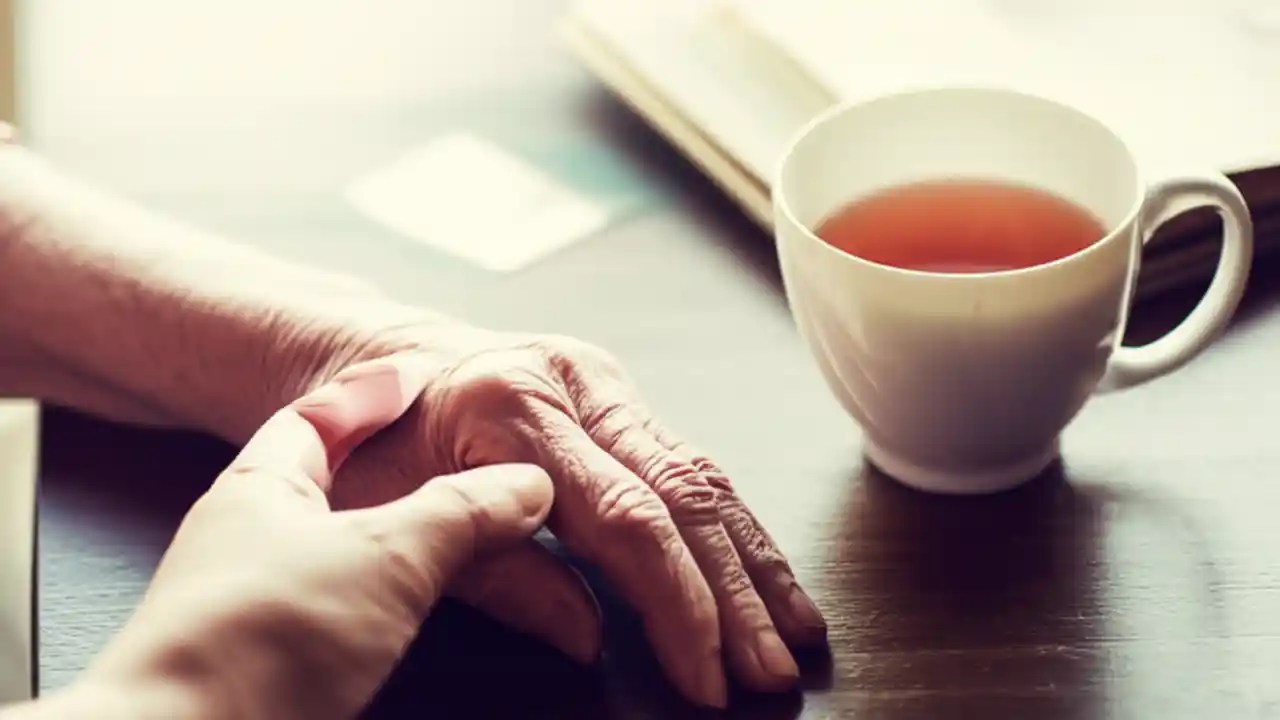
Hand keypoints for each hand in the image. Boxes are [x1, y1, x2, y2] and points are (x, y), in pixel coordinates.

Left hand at [77, 355, 552, 719]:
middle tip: (458, 464)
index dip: (370, 392)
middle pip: (343, 489)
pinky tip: (429, 622)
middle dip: (406, 477)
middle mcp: (257, 543)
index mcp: (263, 487)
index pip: (318, 414)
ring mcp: (267, 610)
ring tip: (471, 549)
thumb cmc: (252, 638)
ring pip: (357, 561)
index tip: (415, 377)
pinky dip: (404, 614)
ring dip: (415, 554)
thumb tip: (523, 486)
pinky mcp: (285, 671)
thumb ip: (461, 512)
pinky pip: (361, 622)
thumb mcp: (383, 552)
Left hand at [297, 322, 828, 706]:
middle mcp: (573, 381)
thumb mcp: (397, 517)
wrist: (364, 354)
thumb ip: (500, 574)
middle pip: (681, 493)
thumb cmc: (363, 438)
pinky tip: (764, 575)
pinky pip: (688, 464)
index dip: (675, 602)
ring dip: (752, 562)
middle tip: (769, 671)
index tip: (705, 673)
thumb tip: (589, 638)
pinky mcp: (617, 400)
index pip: (623, 516)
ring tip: (794, 634)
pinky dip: (730, 529)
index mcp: (512, 403)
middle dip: (734, 593)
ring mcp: (603, 384)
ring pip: (700, 474)